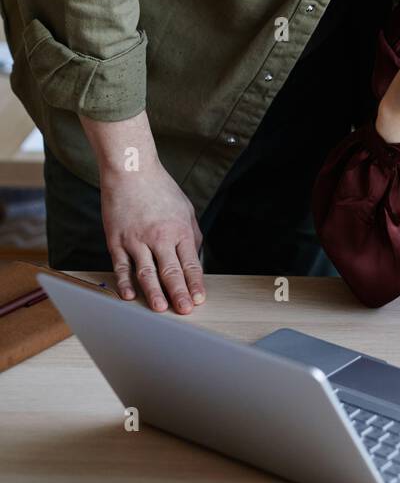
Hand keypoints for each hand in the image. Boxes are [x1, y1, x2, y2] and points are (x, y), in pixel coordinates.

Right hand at [100, 159, 205, 314]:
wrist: (131, 171)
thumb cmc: (160, 189)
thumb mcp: (186, 209)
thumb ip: (192, 235)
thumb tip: (196, 260)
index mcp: (179, 229)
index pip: (190, 263)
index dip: (195, 283)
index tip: (199, 299)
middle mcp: (159, 236)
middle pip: (171, 271)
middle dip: (179, 294)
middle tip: (184, 311)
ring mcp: (136, 239)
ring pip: (146, 272)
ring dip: (154, 293)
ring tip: (160, 309)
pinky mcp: (117, 240)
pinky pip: (121, 266)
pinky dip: (124, 282)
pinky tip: (129, 295)